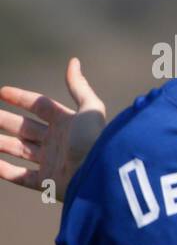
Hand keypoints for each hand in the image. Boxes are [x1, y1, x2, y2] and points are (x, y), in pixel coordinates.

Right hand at [0, 58, 106, 201]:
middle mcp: (58, 142)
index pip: (41, 106)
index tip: (1, 91)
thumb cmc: (94, 140)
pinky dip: (4, 169)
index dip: (22, 98)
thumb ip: (79, 87)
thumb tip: (74, 61)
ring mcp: (52, 162)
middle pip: (25, 127)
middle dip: (4, 120)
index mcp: (68, 123)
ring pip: (18, 149)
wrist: (99, 175)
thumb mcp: (90, 110)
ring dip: (0, 142)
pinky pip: (19, 176)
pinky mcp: (48, 183)